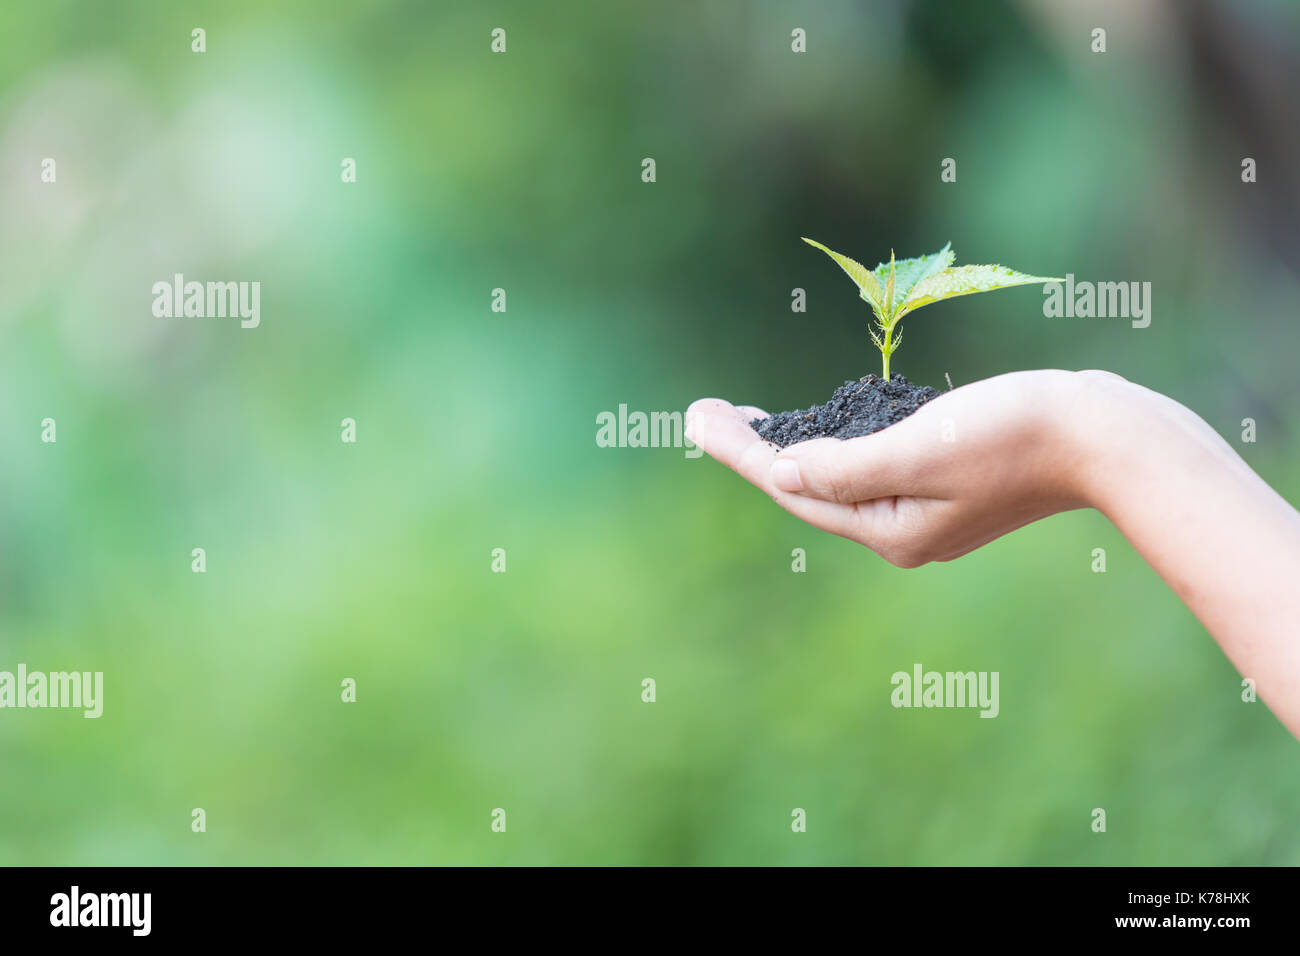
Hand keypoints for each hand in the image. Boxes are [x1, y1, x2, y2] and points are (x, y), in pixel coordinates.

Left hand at [686, 370, 1112, 566]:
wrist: (1107, 437)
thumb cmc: (1016, 434)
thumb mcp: (921, 449)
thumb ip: (847, 467)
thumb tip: (784, 472)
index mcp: (889, 529)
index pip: (794, 487)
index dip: (740, 449)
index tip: (694, 414)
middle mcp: (900, 530)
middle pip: (808, 488)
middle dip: (754, 449)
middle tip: (704, 413)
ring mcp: (925, 510)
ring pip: (837, 479)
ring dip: (790, 447)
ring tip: (746, 420)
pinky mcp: (947, 483)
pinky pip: (870, 467)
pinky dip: (835, 445)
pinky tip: (821, 427)